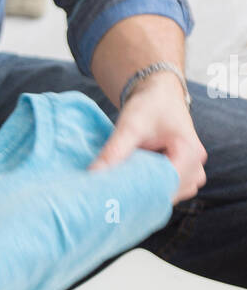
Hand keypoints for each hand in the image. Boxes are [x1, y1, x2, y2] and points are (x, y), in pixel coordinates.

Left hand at [88, 73, 206, 202]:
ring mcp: (192, 172)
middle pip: (169, 193)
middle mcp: (196, 166)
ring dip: (149, 194)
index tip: (116, 195)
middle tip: (115, 194)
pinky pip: (169, 191)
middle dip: (144, 195)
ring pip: (169, 195)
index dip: (141, 192)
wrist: (159, 94)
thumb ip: (114, 150)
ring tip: (125, 189)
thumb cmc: (150, 104)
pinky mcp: (183, 175)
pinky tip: (133, 186)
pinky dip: (152, 190)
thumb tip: (93, 174)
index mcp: (190, 152)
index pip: (167, 184)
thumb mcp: (130, 125)